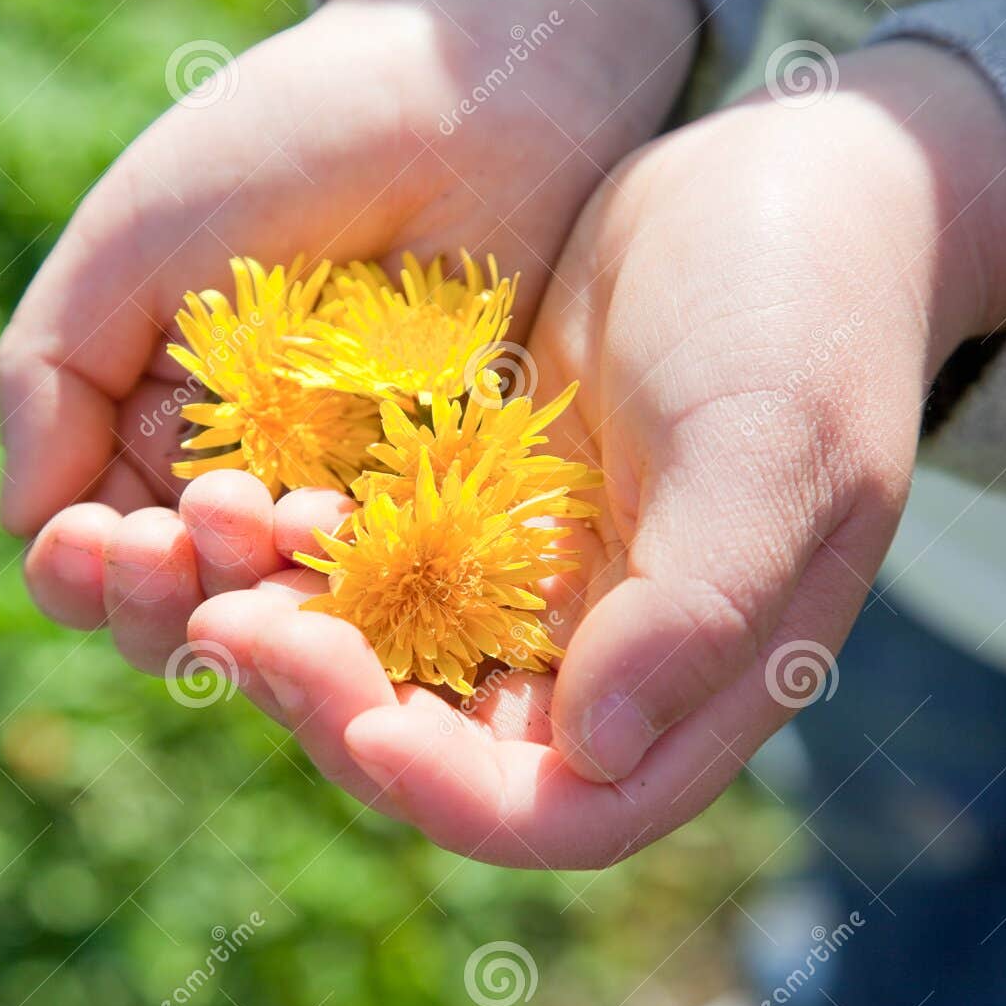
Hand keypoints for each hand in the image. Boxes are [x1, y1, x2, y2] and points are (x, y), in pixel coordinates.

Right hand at [0, 0, 699, 669]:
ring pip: (275, 621)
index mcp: (149, 429)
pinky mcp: (437, 504)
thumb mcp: (128, 246)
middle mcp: (239, 480)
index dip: (81, 574)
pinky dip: (343, 590)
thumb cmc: (278, 147)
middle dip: (158, 597)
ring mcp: (340, 501)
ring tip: (259, 519)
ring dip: (244, 600)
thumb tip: (20, 522)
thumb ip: (52, 377)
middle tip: (178, 534)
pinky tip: (330, 536)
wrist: (456, 94)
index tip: (96, 538)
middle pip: (174, 611)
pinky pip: (384, 593)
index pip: (90, 555)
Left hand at [190, 42, 1005, 866]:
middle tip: (227, 621)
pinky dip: (301, 553)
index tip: (358, 719)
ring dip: (290, 630)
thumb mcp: (772, 453)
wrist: (770, 194)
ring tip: (204, 554)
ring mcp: (525, 595)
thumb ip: (695, 610)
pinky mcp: (469, 520)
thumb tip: (590, 749)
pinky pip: (364, 568)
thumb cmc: (802, 320)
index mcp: (689, 693)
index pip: (555, 812)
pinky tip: (245, 499)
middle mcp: (598, 667)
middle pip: (439, 752)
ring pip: (381, 666)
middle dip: (329, 703)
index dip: (448, 793)